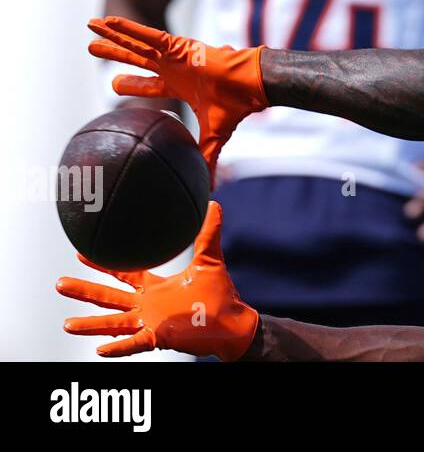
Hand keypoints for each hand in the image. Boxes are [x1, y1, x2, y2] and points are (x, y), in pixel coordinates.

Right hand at [56, 202, 258, 360]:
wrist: (233, 322)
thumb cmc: (220, 295)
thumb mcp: (210, 259)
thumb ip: (208, 233)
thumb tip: (213, 203)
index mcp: (155, 288)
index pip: (123, 274)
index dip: (103, 265)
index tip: (81, 254)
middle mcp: (148, 306)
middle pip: (109, 298)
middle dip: (84, 290)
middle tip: (59, 283)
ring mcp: (151, 323)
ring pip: (114, 323)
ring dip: (91, 324)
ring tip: (67, 324)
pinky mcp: (160, 338)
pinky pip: (134, 344)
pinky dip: (118, 347)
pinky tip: (99, 349)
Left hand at [88, 16, 266, 185]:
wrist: (250, 86)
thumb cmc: (236, 106)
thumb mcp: (214, 136)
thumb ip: (206, 157)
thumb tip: (208, 188)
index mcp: (181, 85)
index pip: (151, 85)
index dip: (132, 85)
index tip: (113, 85)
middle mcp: (175, 67)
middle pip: (137, 59)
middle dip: (116, 54)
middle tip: (92, 50)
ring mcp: (176, 55)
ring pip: (137, 44)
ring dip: (113, 37)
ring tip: (91, 27)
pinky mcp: (179, 46)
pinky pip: (148, 35)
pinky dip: (128, 29)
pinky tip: (108, 23)